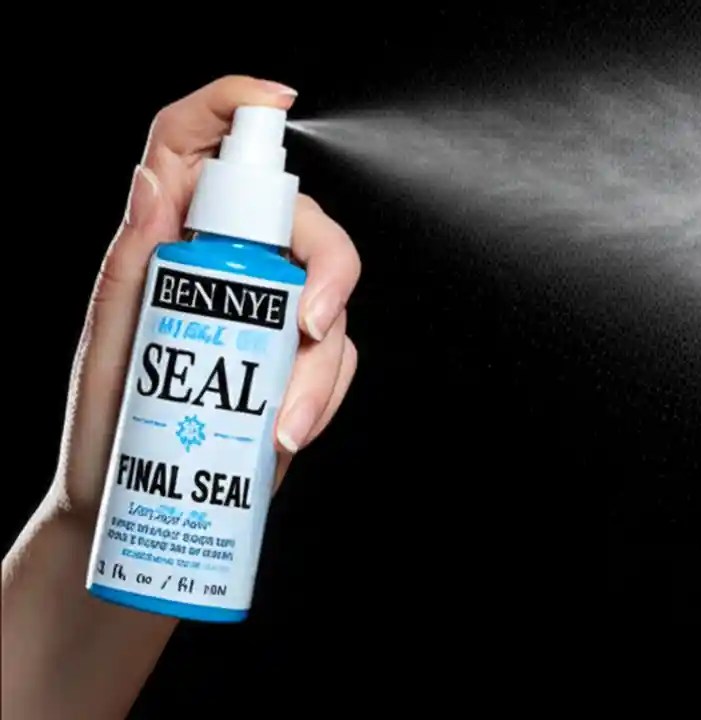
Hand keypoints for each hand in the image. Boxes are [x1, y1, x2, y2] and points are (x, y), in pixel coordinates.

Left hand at [55, 75, 359, 521]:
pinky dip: (325, 396)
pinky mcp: (298, 365)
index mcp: (172, 241)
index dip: (235, 105)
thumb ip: (132, 258)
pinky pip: (339, 359)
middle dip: (330, 269)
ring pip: (335, 301)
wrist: (134, 504)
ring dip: (319, 367)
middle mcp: (232, 268)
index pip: (199, 146)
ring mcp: (271, 316)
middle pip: (307, 224)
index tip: (277, 101)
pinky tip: (291, 434)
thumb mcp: (109, 338)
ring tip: (282, 428)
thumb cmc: (110, 423)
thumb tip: (150, 177)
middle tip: (312, 324)